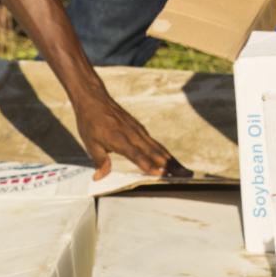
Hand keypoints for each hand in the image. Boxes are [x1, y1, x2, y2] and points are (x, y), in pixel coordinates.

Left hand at [74, 95, 190, 180]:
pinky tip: (172, 162)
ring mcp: (138, 131)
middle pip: (154, 152)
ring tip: (185, 172)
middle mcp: (132, 134)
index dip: (148, 165)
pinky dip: (165, 154)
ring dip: (172, 161)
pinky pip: (155, 143)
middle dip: (170, 166)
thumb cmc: (90, 121)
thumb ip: (99, 161)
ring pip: (158, 148)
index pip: (136, 154)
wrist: (94, 98)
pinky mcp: (139, 129)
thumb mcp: (90, 143)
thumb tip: (99, 178)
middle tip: (185, 176)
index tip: (160, 173)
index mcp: (119, 139)